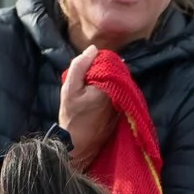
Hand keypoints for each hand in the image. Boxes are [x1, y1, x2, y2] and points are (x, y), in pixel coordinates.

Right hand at [57, 49, 117, 167]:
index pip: (111, 64)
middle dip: (104, 73)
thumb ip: (80, 66)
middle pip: (116, 74)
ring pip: (118, 85)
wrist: (79, 145)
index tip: (87, 69)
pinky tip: (99, 100)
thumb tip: (93, 49)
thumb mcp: (70, 88)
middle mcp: (121, 95)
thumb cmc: (72, 116)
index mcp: (109, 86)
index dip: (99, 63)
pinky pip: (119, 96)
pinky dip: (111, 94)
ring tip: (92, 89)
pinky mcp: (123, 113)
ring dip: (108, 83)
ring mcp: (124, 105)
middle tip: (88, 80)